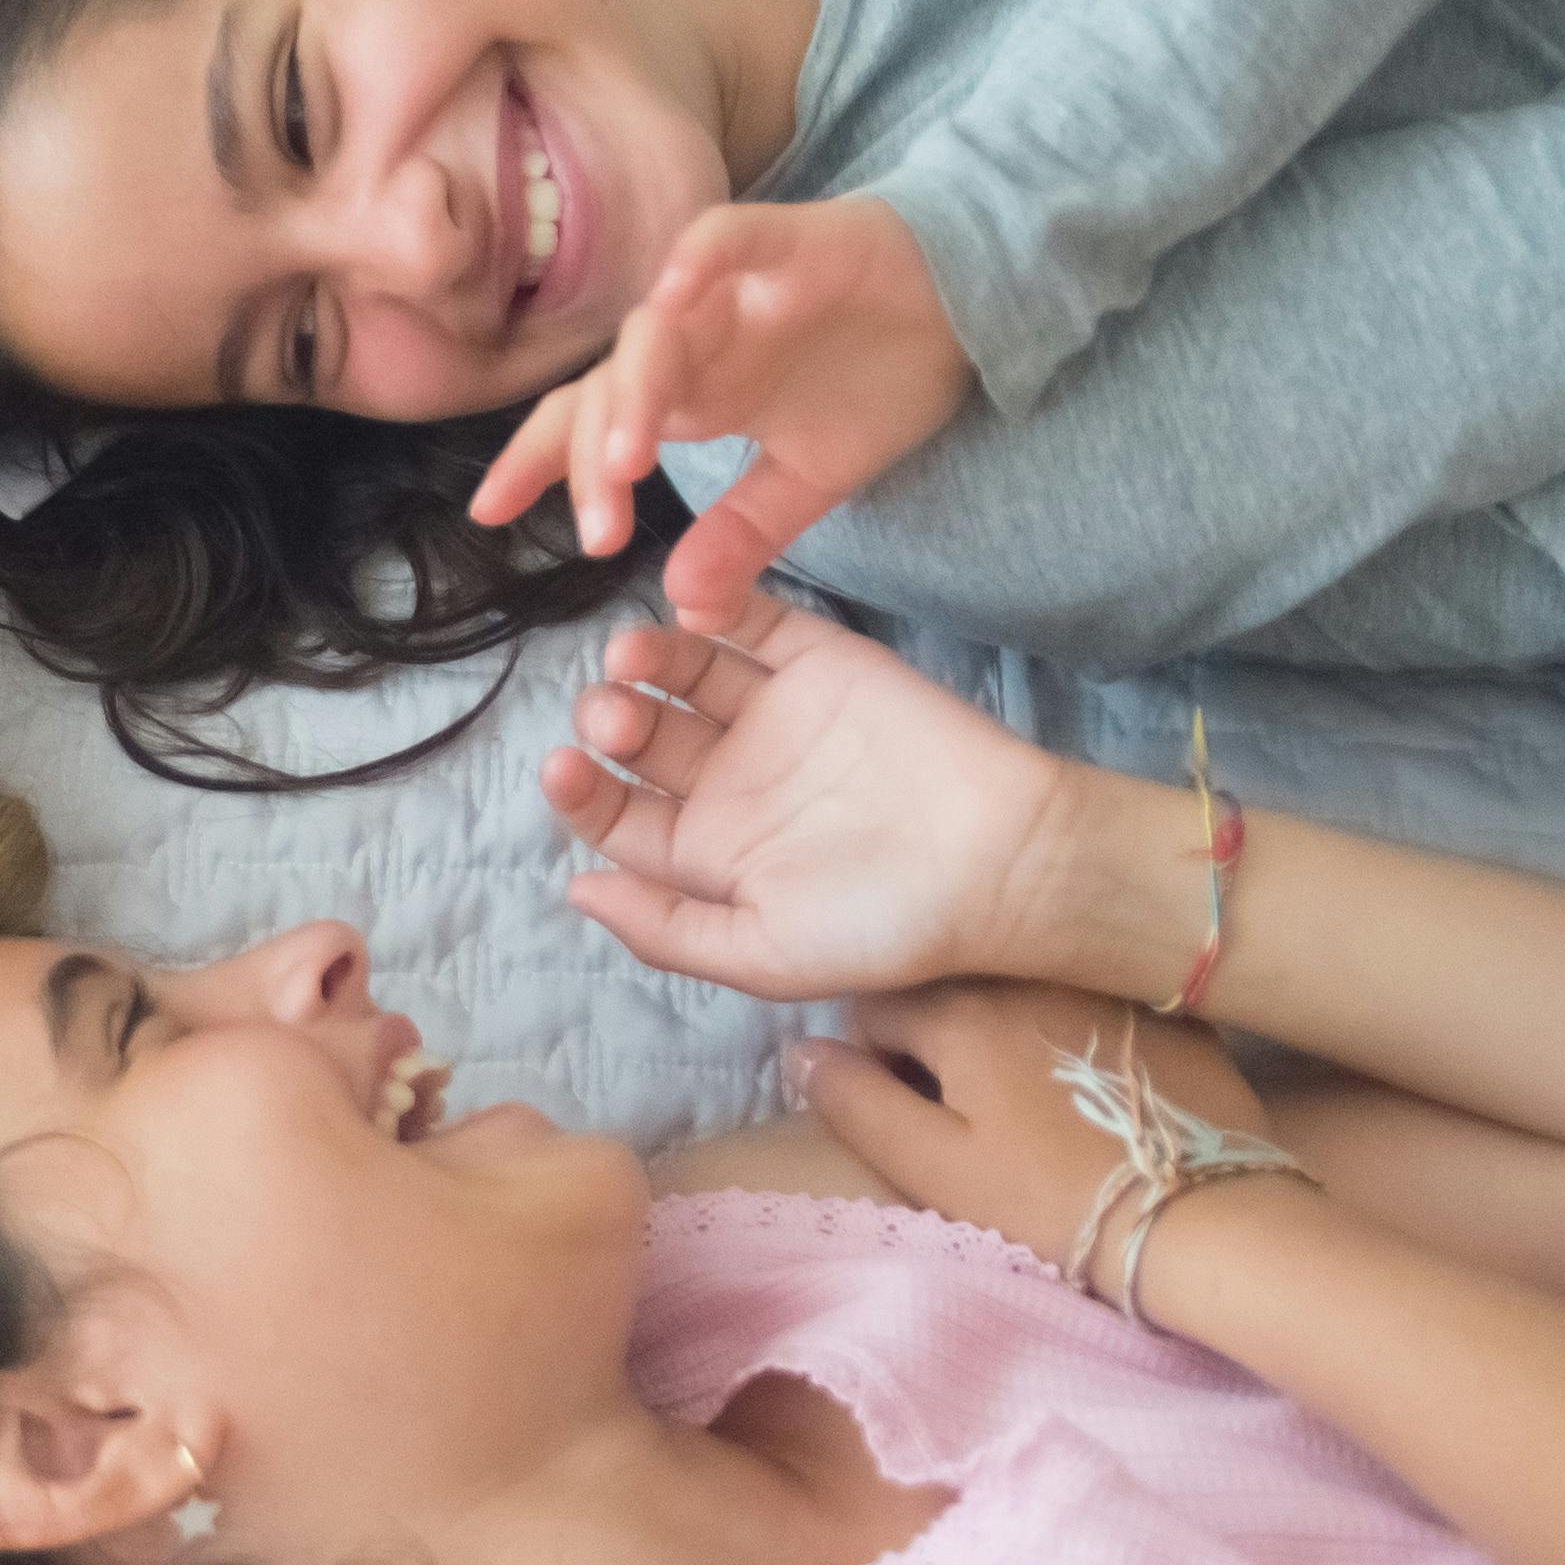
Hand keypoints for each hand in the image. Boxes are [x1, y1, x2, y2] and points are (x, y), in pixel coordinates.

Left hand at [467, 194, 971, 634]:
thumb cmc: (877, 376)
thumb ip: (745, 536)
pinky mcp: (788, 242)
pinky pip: (724, 240)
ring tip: (628, 462)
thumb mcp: (810, 479)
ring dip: (634, 394)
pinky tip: (675, 293)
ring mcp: (732, 289)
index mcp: (690, 393)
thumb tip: (686, 609)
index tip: (487, 515)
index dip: (536, 461)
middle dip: (589, 461)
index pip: (587, 422)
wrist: (969, 302)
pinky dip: (696, 262)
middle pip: (609, 389)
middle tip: (597, 534)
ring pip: (654, 329)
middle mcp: (694, 339)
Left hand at [542, 604, 1084, 997]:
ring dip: (648, 663)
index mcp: (708, 852)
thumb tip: (575, 890)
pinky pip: (755, 625)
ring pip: (686, 676)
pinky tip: (690, 612)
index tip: (561, 769)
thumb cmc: (884, 924)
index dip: (582, 793)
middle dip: (613, 722)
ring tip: (631, 660)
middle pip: (642, 739)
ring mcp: (773, 716)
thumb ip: (666, 930)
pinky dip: (718, 609)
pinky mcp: (820, 662)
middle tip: (611, 715)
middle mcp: (731, 780)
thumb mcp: (763, 955)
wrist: (1002, 858)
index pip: (619, 815)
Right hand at [782, 983, 1295, 1277]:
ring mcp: (1101, 982)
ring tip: (1032, 1100)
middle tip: (969, 1113)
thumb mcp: (933, 1169)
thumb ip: (855, 1103)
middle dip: (939, 1037)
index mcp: (959, 1007)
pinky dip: (1077, 1032)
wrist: (1204, 1218)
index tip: (909, 1110)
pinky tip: (1097, 1088)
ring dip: (1006, 1027)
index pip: (874, 1003)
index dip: (875, 1060)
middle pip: (948, 987)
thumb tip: (800, 1051)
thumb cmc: (1050, 1202)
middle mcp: (1027, 970)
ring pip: (1021, 989)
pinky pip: (1091, 1003)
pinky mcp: (1166, 1010)